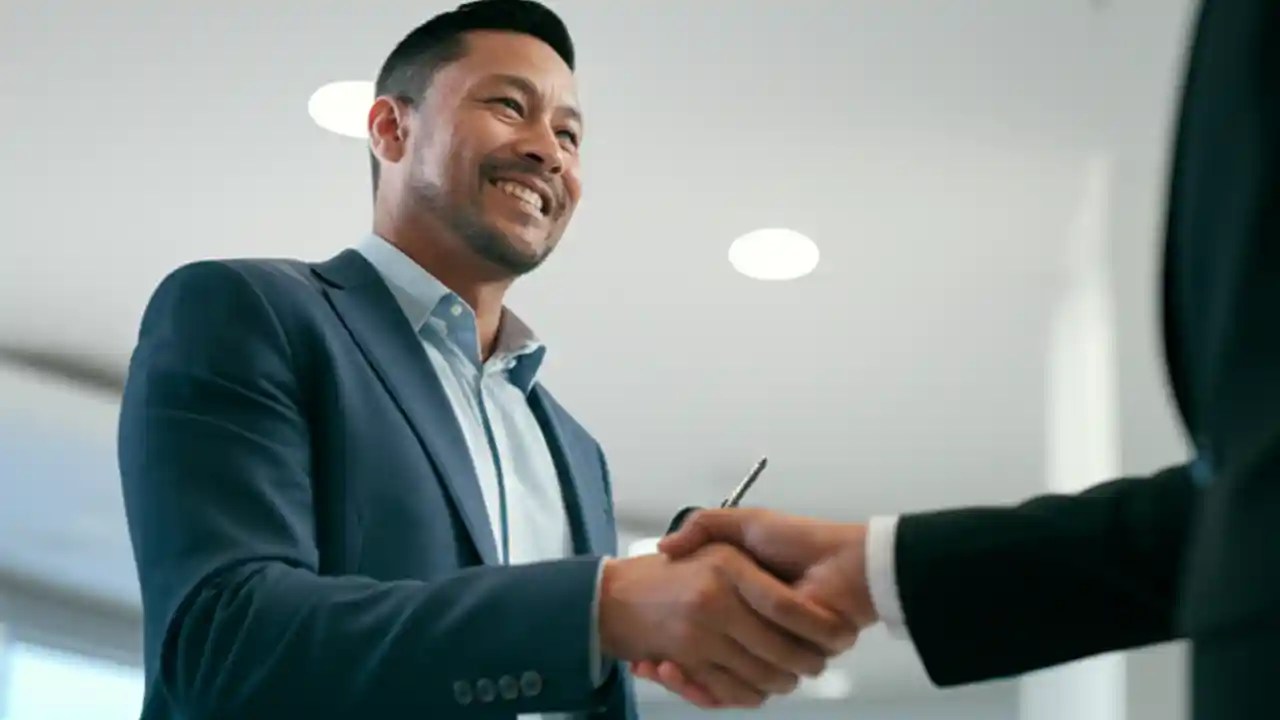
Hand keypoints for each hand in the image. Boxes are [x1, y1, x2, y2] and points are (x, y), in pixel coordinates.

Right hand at [629, 509, 874, 707]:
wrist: (847, 565)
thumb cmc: (797, 540)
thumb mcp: (744, 524)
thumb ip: (705, 525)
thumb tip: (664, 549)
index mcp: (739, 596)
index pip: (693, 625)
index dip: (669, 631)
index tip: (642, 636)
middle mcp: (748, 626)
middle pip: (696, 656)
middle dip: (671, 661)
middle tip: (641, 660)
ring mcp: (761, 648)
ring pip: (712, 676)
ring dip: (683, 677)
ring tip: (654, 665)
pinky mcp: (775, 664)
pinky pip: (732, 689)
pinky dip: (704, 690)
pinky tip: (673, 672)